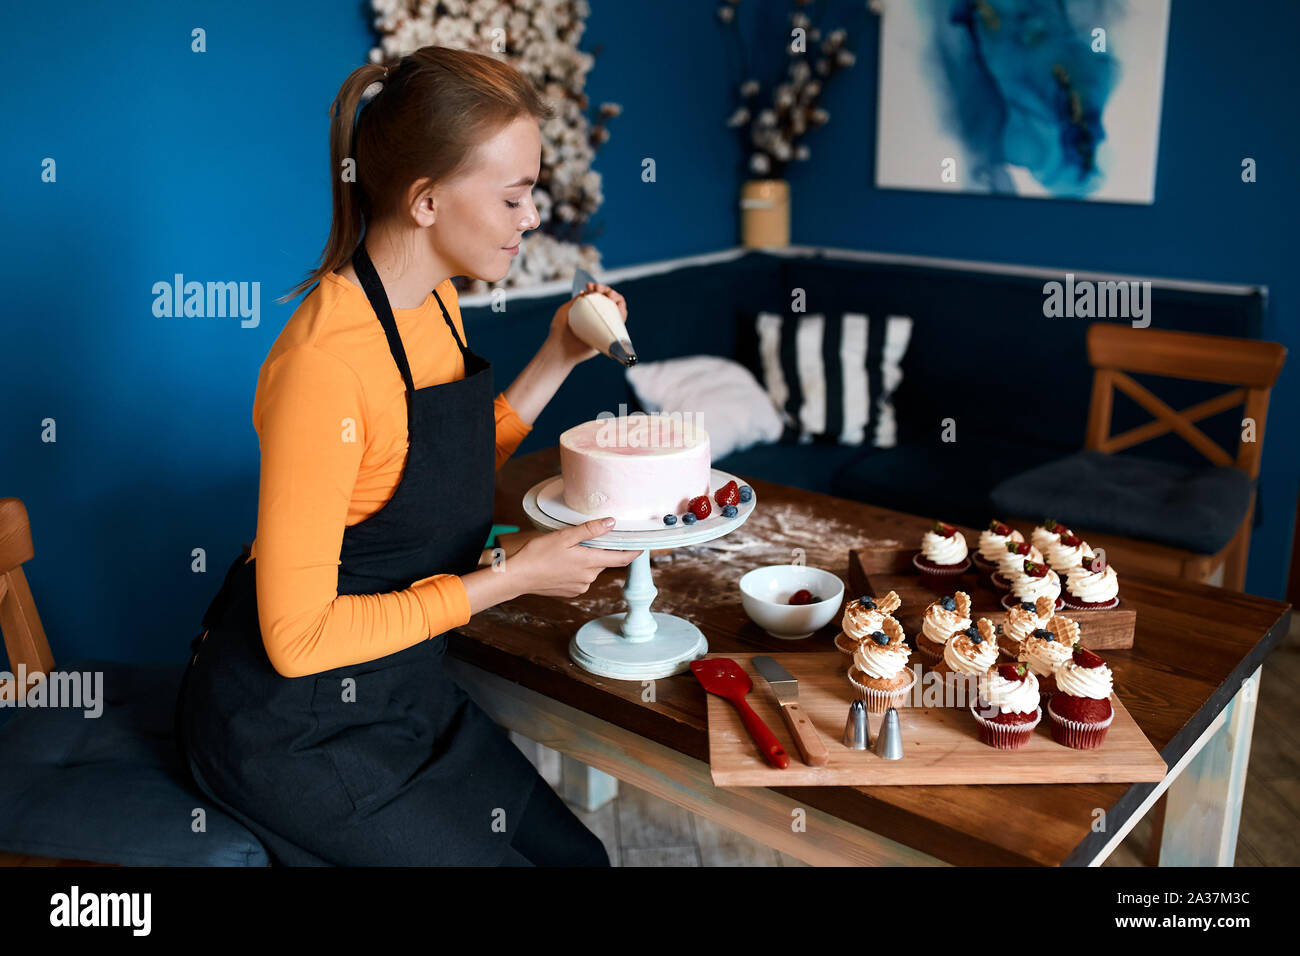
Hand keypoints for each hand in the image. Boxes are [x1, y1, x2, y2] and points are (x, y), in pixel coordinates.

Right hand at [510, 518, 641, 597]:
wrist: (518, 576)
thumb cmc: (537, 555)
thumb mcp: (564, 537)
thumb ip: (590, 530)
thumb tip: (611, 523)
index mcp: (590, 563)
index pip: (621, 559)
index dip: (633, 552)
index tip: (642, 546)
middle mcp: (588, 578)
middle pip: (604, 561)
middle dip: (600, 550)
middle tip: (585, 539)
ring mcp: (580, 587)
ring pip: (591, 569)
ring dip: (587, 559)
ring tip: (567, 551)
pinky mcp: (571, 592)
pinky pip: (581, 578)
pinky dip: (577, 569)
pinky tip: (562, 563)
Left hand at [546, 282, 628, 366]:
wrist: (559, 349)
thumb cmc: (559, 332)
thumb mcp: (565, 310)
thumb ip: (577, 301)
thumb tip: (588, 292)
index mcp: (588, 312)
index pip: (599, 297)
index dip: (598, 289)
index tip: (590, 285)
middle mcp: (598, 319)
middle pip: (610, 301)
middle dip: (607, 290)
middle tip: (597, 288)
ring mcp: (604, 327)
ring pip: (618, 310)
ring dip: (616, 298)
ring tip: (608, 294)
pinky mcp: (610, 337)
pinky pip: (620, 324)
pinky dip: (622, 312)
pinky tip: (617, 306)